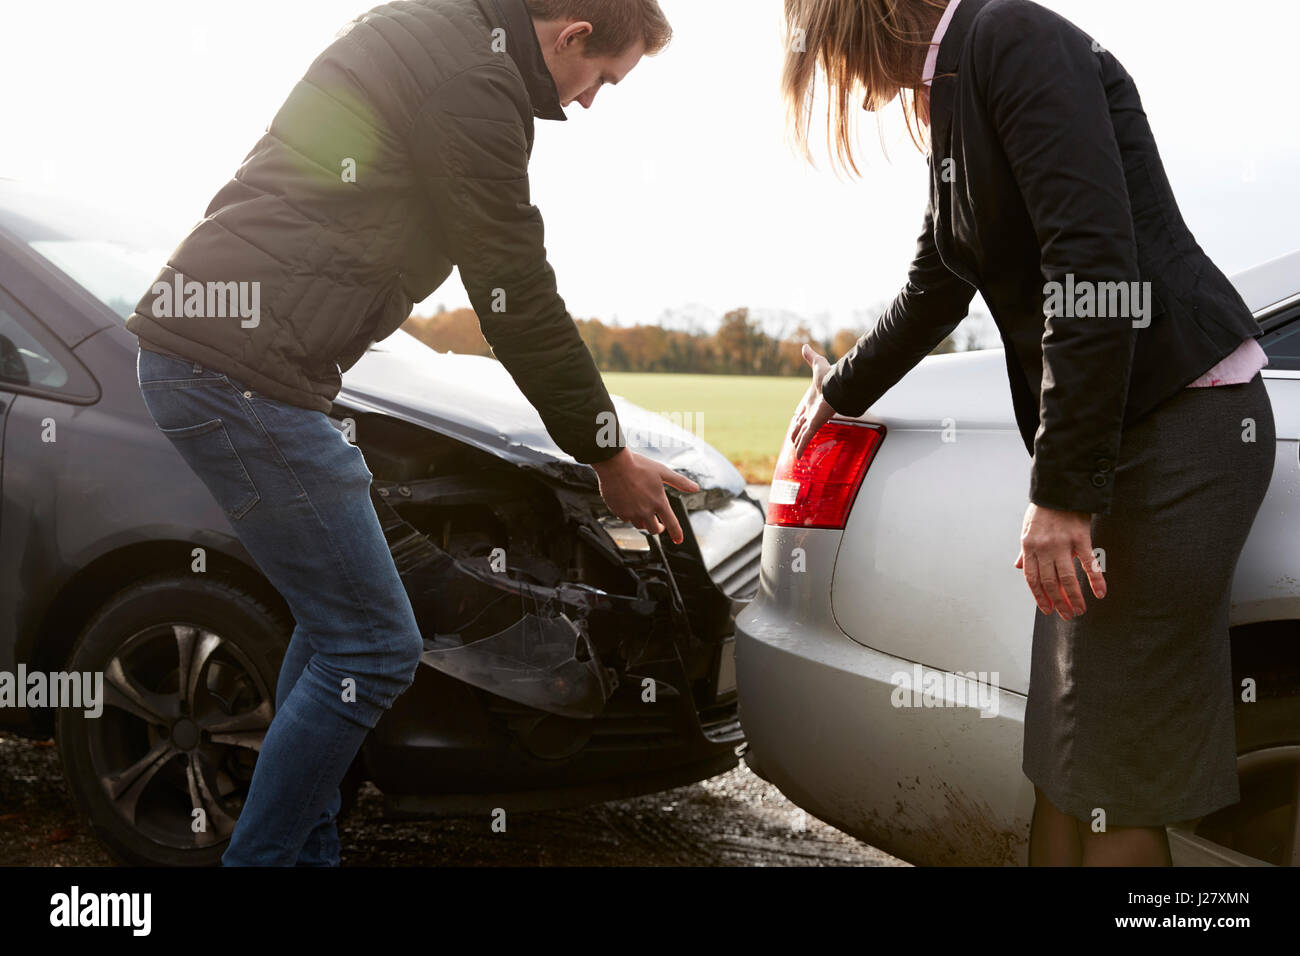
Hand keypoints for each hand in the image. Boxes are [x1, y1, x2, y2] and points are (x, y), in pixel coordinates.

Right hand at [590, 448, 699, 544]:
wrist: (615, 464)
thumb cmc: (639, 466)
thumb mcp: (663, 471)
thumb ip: (680, 482)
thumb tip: (695, 488)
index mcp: (659, 502)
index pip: (671, 523)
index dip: (677, 533)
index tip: (678, 540)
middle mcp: (645, 511)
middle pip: (654, 530)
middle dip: (658, 528)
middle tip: (658, 524)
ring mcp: (631, 513)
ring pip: (640, 525)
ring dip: (644, 521)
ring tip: (643, 511)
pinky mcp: (619, 512)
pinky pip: (626, 519)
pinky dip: (630, 515)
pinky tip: (629, 504)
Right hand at [789, 344, 837, 459]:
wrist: (839, 386)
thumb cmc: (830, 376)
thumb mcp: (818, 365)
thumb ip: (811, 357)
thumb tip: (804, 345)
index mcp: (810, 399)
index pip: (802, 410)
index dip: (798, 416)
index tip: (796, 419)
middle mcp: (811, 411)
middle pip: (801, 424)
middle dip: (796, 431)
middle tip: (792, 437)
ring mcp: (813, 419)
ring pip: (801, 433)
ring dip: (797, 441)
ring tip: (794, 450)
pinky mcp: (814, 425)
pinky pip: (805, 439)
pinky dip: (801, 448)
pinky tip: (798, 457)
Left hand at [1014, 503, 1105, 619]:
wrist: (1060, 488)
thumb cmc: (1043, 510)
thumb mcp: (1027, 528)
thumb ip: (1025, 551)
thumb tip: (1018, 567)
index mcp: (1028, 546)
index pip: (1032, 578)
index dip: (1039, 596)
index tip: (1048, 610)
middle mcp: (1043, 548)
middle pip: (1049, 582)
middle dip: (1058, 602)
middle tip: (1066, 615)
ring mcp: (1062, 544)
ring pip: (1067, 578)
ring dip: (1074, 598)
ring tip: (1079, 611)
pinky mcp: (1081, 538)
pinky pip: (1089, 563)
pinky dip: (1096, 580)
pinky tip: (1101, 593)